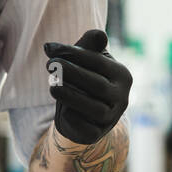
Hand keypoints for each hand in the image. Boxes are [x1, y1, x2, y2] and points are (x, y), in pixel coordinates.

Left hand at [43, 30, 131, 144]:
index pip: (98, 61)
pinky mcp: (98, 134)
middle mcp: (122, 97)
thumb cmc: (83, 78)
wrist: (81, 112)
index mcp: (122, 74)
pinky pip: (87, 128)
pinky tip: (63, 110)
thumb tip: (88, 36)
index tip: (49, 49)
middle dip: (71, 73)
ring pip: (94, 108)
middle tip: (49, 64)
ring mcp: (112, 118)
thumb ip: (86, 46)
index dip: (73, 54)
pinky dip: (74, 118)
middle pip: (97, 85)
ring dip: (71, 97)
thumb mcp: (85, 59)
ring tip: (52, 87)